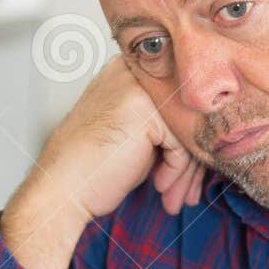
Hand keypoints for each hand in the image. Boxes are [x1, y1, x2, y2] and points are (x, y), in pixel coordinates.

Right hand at [1, 57, 204, 268]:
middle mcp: (132, 72)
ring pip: (186, 130)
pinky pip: (181, 143)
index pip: (176, 103)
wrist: (63, 189)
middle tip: (186, 192)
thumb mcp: (134, 138)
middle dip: (191, 161)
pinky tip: (160, 186)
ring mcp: (137, 87)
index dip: (186, 143)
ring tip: (176, 197)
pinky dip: (175, 171)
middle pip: (184, 114)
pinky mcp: (145, 109)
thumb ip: (163, 126)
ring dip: (186, 171)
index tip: (184, 177)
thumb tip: (205, 136)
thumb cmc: (94, 169)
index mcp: (128, 72)